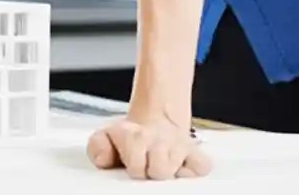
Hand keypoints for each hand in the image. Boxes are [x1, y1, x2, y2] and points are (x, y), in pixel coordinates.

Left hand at [87, 116, 212, 179]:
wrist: (152, 126)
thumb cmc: (128, 140)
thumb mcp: (105, 139)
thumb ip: (97, 148)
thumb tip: (104, 159)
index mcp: (136, 135)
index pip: (137, 164)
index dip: (134, 167)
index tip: (130, 163)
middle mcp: (160, 137)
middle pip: (159, 171)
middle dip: (149, 172)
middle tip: (145, 166)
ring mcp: (181, 146)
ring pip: (176, 171)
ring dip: (166, 171)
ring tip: (158, 165)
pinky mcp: (199, 156)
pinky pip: (201, 168)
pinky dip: (190, 172)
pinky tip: (178, 167)